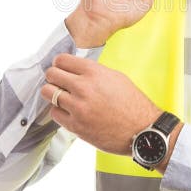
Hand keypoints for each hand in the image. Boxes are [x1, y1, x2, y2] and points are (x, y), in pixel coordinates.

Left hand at [40, 52, 162, 154]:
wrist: (141, 130)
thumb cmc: (133, 104)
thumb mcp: (117, 77)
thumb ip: (94, 72)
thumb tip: (77, 70)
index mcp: (94, 72)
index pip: (62, 60)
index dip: (60, 63)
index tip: (61, 68)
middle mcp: (83, 87)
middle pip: (51, 74)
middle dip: (54, 77)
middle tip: (59, 82)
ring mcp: (77, 107)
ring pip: (48, 93)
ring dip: (53, 94)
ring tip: (62, 97)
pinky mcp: (75, 125)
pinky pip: (54, 113)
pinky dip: (59, 111)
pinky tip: (69, 111)